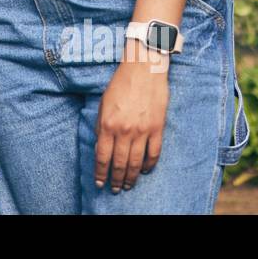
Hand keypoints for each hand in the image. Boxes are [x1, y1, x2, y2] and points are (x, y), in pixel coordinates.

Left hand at [93, 40, 168, 192]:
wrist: (143, 69)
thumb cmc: (120, 84)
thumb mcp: (103, 104)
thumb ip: (102, 126)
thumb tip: (102, 146)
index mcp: (108, 124)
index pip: (103, 156)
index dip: (101, 172)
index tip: (100, 183)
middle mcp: (124, 131)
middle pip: (120, 163)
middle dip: (116, 179)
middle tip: (115, 189)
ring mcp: (142, 131)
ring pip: (136, 162)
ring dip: (131, 176)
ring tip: (128, 185)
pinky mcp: (157, 128)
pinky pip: (154, 153)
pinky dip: (149, 164)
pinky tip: (145, 170)